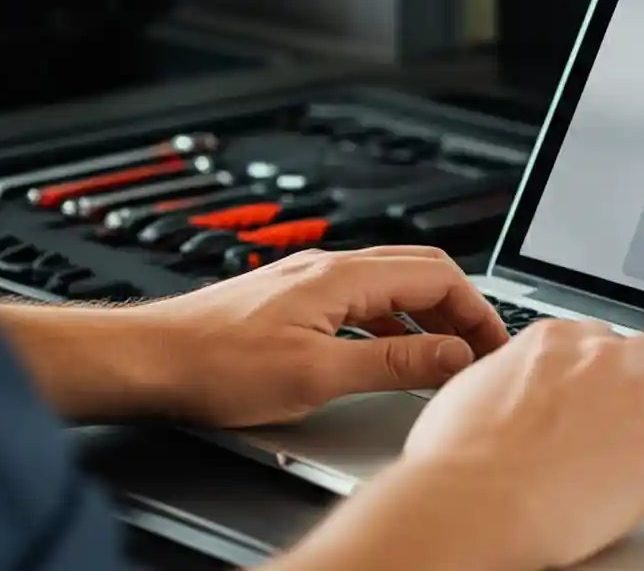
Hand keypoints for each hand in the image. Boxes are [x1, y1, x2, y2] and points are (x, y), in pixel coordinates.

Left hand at [0, 246, 507, 426]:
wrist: (149, 359)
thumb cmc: (216, 365)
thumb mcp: (318, 374)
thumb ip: (394, 363)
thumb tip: (452, 353)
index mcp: (343, 277)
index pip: (437, 277)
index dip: (476, 310)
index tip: (494, 343)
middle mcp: (331, 269)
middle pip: (420, 272)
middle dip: (460, 308)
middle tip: (481, 346)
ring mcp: (312, 281)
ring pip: (392, 286)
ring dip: (428, 316)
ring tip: (447, 354)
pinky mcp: (296, 299)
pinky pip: (364, 301)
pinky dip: (394, 324)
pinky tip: (392, 353)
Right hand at [274, 320, 643, 570]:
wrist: (469, 503)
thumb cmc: (452, 462)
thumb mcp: (466, 393)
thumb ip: (501, 378)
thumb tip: (501, 383)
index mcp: (558, 342)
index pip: (610, 335)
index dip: (627, 357)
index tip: (633, 370)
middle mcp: (606, 360)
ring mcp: (641, 402)